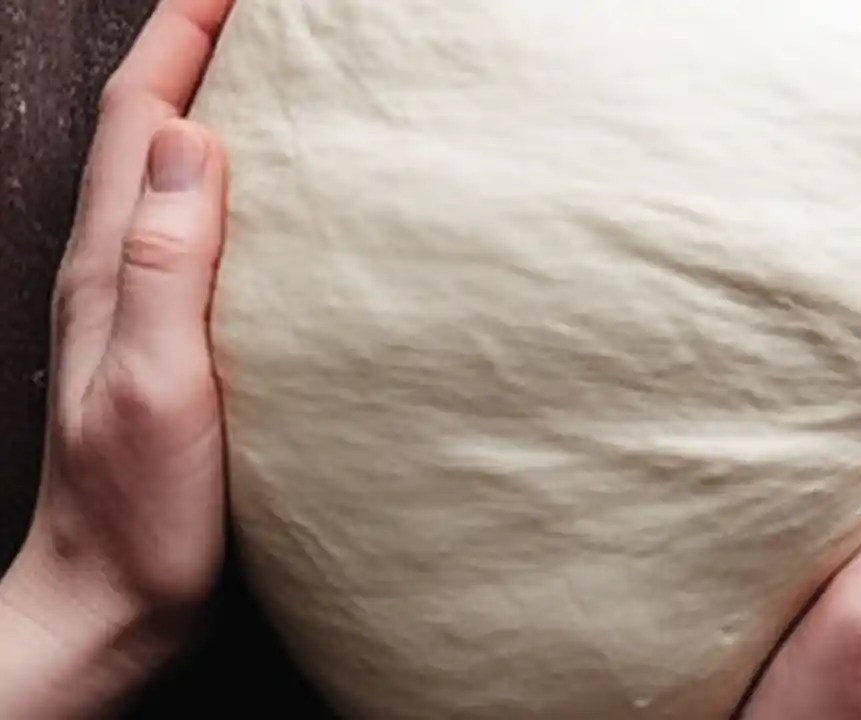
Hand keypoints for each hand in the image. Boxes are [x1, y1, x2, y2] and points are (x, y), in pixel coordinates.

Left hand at [0, 1, 233, 716]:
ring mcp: (141, 301)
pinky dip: (237, 181)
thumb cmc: (137, 510)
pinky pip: (197, 228)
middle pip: (147, 123)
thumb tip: (184, 137)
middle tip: (272, 17)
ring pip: (171, 170)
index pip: (136, 111)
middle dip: (200, 47)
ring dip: (216, 104)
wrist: (110, 599)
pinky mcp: (173, 336)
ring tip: (284, 78)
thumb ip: (160, 262)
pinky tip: (281, 196)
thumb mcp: (154, 384)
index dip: (182, 33)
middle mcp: (117, 265)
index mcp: (111, 260)